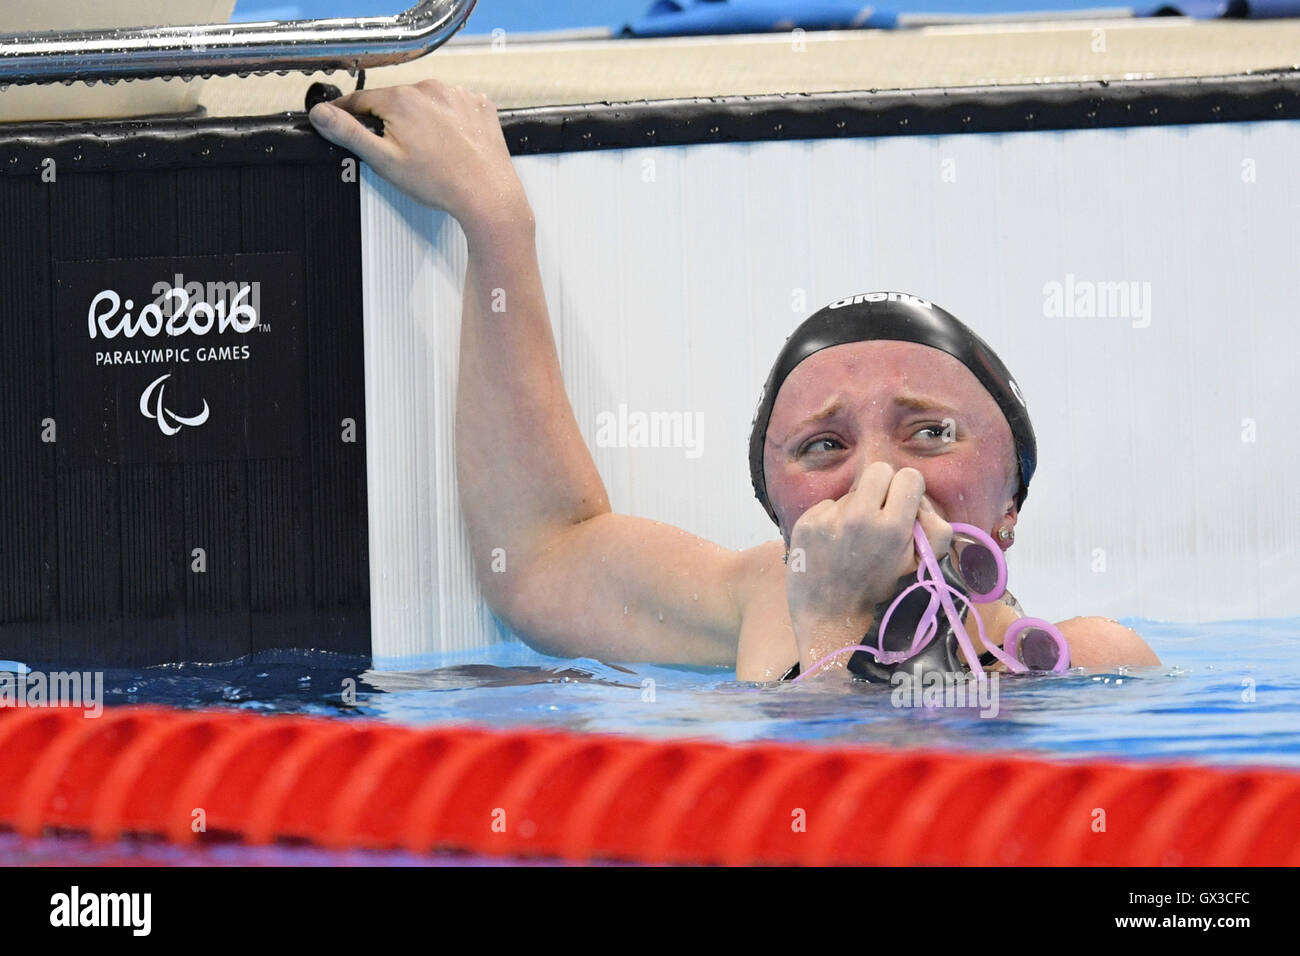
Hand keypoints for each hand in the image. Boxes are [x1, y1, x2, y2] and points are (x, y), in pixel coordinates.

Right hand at [308, 79, 527, 230]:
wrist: (487, 194)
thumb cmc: (440, 182)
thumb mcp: (384, 161)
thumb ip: (349, 133)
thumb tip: (320, 113)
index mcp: (401, 100)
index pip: (361, 100)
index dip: (347, 112)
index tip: (339, 119)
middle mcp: (429, 89)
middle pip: (395, 101)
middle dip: (391, 122)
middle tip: (400, 152)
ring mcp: (457, 94)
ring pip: (426, 103)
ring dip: (421, 120)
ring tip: (430, 152)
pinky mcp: (478, 104)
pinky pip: (454, 107)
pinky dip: (449, 121)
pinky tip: (451, 144)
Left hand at [785, 462, 951, 666]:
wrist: (830, 618)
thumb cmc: (880, 593)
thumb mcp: (920, 566)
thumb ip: (936, 530)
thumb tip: (920, 503)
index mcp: (893, 527)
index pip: (909, 476)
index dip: (909, 491)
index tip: (903, 506)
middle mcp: (859, 516)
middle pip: (878, 471)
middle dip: (883, 488)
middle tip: (880, 513)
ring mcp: (829, 518)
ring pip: (852, 493)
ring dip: (857, 509)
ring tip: (854, 542)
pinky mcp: (806, 521)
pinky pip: (828, 506)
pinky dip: (833, 520)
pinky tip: (833, 546)